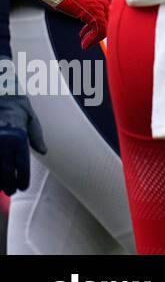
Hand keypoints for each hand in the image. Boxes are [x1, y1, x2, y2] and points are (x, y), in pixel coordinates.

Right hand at [0, 64, 45, 195]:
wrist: (0, 90)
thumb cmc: (15, 104)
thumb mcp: (30, 117)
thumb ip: (36, 136)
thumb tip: (43, 151)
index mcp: (18, 138)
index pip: (21, 166)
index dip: (21, 179)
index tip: (21, 187)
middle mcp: (3, 143)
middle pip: (5, 172)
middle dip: (8, 184)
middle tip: (11, 191)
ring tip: (2, 187)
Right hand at [55, 0, 112, 49]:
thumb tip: (82, 3)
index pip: (108, 5)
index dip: (101, 17)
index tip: (92, 25)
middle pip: (109, 15)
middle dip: (100, 27)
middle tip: (92, 36)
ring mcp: (102, 2)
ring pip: (106, 23)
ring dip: (96, 35)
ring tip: (85, 41)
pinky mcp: (95, 11)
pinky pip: (100, 28)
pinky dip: (93, 39)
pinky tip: (84, 44)